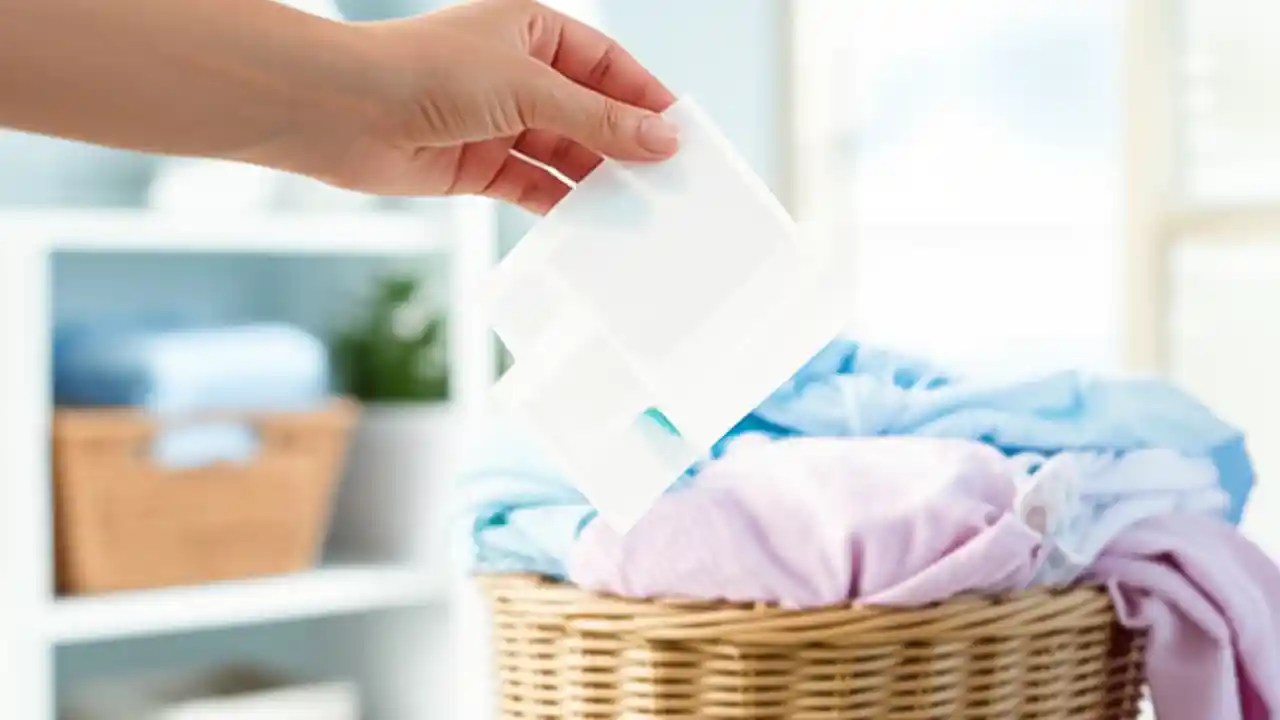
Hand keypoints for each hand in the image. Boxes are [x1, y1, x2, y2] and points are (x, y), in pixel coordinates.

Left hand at [299, 0, 678, 212]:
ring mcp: (499, 121)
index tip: (683, 133)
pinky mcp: (479, 165)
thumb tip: (662, 138)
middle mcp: (517, 73)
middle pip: (589, 112)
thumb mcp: (527, 88)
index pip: (607, 64)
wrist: (341, 111)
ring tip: (640, 209)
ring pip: (565, 153)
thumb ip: (598, 119)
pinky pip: (534, 185)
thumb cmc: (425, 71)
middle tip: (671, 181)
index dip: (645, 97)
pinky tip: (592, 222)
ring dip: (598, 179)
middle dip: (626, 146)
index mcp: (532, 29)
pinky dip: (561, 203)